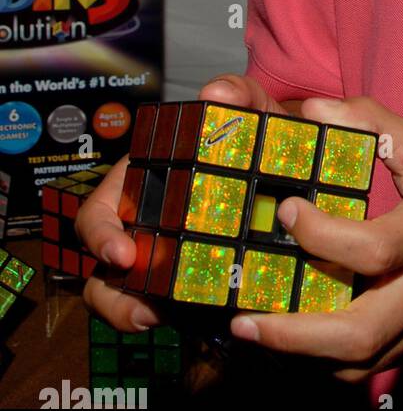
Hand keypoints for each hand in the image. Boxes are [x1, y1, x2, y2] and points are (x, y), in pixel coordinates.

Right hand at [78, 73, 285, 331]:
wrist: (295, 167)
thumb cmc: (259, 136)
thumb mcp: (253, 110)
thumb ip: (239, 93)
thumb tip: (216, 91)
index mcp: (145, 180)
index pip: (99, 210)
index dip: (100, 233)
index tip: (122, 253)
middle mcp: (145, 219)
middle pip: (104, 264)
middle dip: (112, 291)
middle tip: (142, 308)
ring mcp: (162, 251)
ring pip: (120, 292)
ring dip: (128, 311)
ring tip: (153, 318)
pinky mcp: (186, 278)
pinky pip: (157, 303)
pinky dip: (159, 313)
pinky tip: (181, 319)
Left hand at [227, 95, 402, 381]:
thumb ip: (373, 124)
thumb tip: (313, 110)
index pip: (377, 248)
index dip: (323, 236)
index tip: (287, 211)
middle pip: (362, 332)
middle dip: (296, 335)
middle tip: (245, 318)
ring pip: (358, 364)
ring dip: (299, 355)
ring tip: (252, 329)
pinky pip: (363, 369)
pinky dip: (320, 361)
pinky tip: (289, 337)